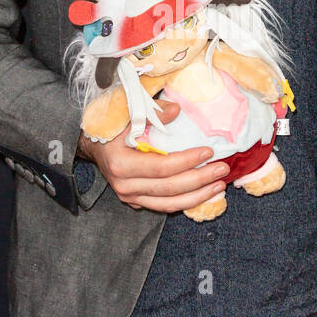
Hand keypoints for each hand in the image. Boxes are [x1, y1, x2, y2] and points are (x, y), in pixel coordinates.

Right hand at [77, 99, 229, 213]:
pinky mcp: (136, 203)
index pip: (161, 167)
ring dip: (198, 196)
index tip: (208, 152)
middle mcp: (124, 185)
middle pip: (169, 188)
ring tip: (219, 185)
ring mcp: (129, 197)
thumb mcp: (129, 116)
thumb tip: (177, 110)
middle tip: (223, 169)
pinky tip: (203, 194)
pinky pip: (164, 207)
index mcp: (121, 163)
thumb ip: (153, 113)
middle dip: (199, 180)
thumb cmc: (113, 130)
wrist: (94, 148)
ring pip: (168, 204)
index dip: (187, 161)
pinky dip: (185, 202)